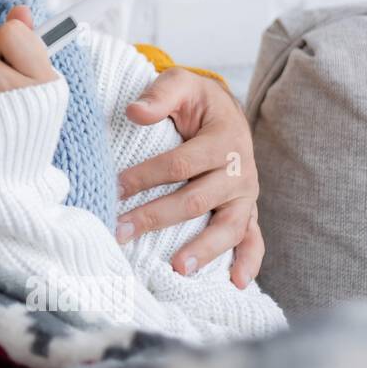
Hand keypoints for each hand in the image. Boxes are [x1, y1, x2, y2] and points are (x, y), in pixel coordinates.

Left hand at [115, 69, 263, 287]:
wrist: (225, 111)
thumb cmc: (197, 101)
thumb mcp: (181, 84)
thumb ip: (160, 95)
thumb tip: (134, 112)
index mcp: (223, 140)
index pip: (179, 164)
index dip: (145, 177)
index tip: (113, 189)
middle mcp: (239, 171)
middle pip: (196, 200)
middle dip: (156, 218)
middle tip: (121, 232)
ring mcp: (246, 195)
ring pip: (227, 227)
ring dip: (203, 250)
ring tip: (177, 269)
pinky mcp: (248, 210)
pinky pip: (253, 238)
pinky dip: (249, 261)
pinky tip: (236, 283)